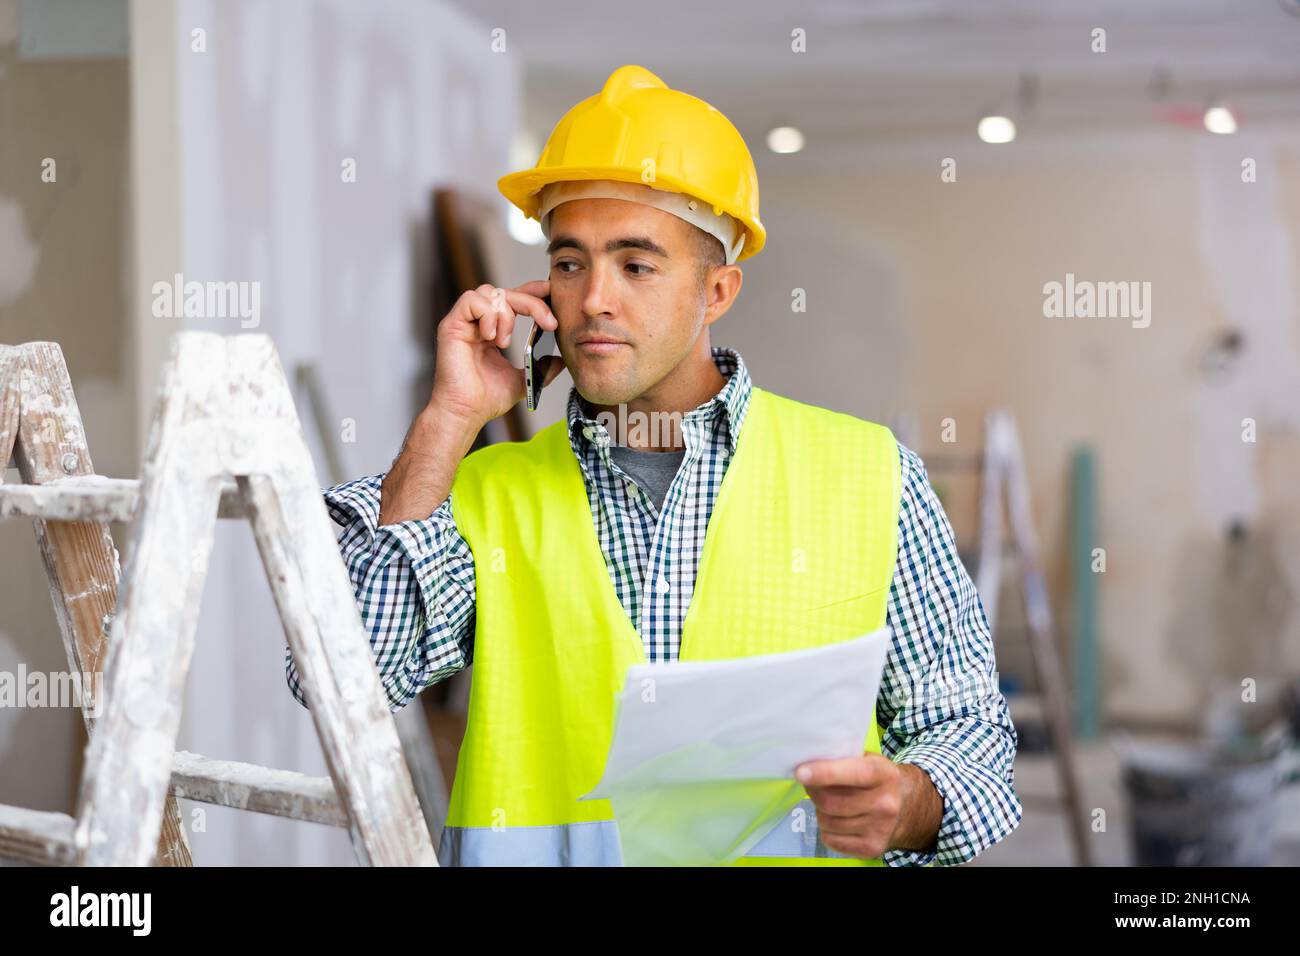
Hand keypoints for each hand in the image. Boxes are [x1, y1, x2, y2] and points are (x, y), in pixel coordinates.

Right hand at [429, 279, 565, 426]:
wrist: (465, 413)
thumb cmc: (485, 400)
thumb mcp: (524, 380)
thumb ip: (541, 368)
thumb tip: (561, 360)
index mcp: (492, 331)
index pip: (513, 299)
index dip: (533, 291)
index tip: (552, 293)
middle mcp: (477, 323)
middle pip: (506, 292)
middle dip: (532, 303)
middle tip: (549, 323)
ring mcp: (464, 323)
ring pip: (490, 292)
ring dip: (507, 315)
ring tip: (505, 342)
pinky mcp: (452, 325)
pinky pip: (472, 300)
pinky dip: (488, 315)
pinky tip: (492, 338)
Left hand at [795, 754, 941, 859]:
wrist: (908, 808)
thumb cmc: (878, 779)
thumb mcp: (869, 760)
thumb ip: (844, 759)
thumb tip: (809, 763)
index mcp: (885, 775)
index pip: (852, 773)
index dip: (824, 773)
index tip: (800, 772)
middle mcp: (886, 804)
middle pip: (831, 802)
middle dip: (813, 792)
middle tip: (811, 783)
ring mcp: (880, 829)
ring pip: (827, 821)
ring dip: (820, 811)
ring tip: (830, 802)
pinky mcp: (872, 849)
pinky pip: (830, 839)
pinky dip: (826, 829)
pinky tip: (837, 819)